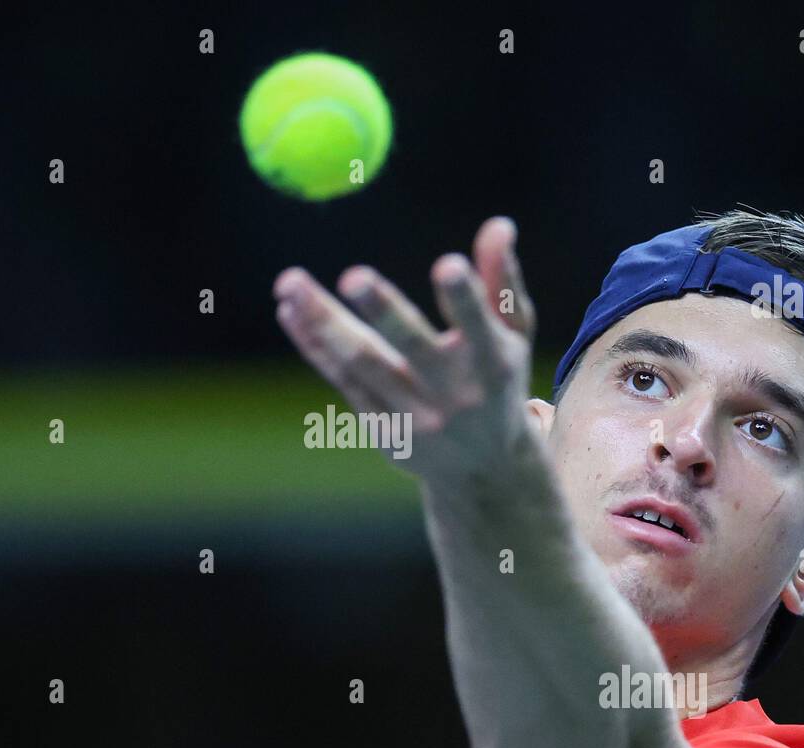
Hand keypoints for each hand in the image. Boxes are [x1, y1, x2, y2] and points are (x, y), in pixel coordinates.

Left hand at [272, 216, 537, 482]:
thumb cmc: (497, 381)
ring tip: (289, 283)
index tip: (447, 265)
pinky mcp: (382, 429)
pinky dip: (315, 345)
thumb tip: (499, 224)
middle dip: (384, 312)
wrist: (482, 468)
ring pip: (362, 365)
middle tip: (353, 276)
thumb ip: (503, 281)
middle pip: (412, 348)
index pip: (477, 325)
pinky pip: (342, 380)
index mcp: (492, 362)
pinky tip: (290, 311)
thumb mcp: (513, 335)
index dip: (464, 298)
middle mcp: (452, 393)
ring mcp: (414, 415)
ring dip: (323, 323)